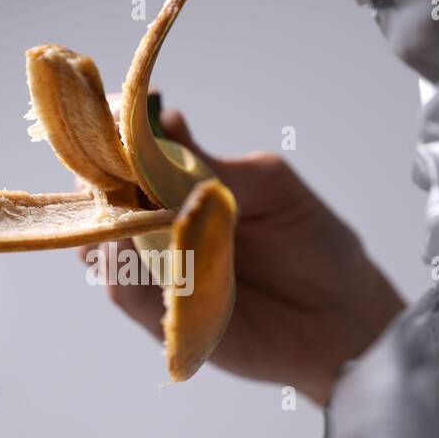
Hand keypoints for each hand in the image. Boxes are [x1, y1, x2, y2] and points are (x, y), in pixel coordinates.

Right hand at [79, 109, 404, 404]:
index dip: (112, 139)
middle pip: (102, 201)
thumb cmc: (311, 243)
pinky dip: (119, 268)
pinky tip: (131, 246)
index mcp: (181, 187)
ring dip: (104, 225)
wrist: (341, 317)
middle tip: (110, 170)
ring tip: (124, 208)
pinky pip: (123, 291)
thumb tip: (166, 125)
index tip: (116, 120)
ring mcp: (157, 272)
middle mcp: (161, 227)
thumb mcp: (270, 187)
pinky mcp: (161, 317)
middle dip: (97, 182)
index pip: (128, 158)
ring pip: (101, 245)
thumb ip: (215, 166)